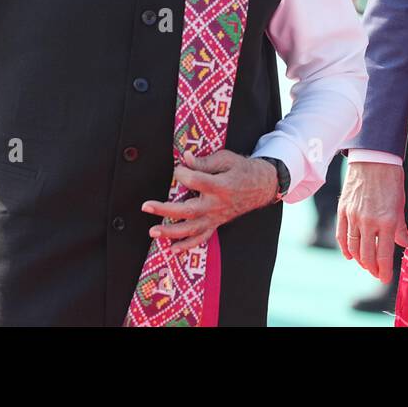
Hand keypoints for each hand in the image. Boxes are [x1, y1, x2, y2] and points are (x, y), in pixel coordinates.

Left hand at [140, 150, 277, 252]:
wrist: (261, 186)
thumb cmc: (242, 169)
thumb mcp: (226, 159)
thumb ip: (204, 162)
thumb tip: (185, 158)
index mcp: (220, 185)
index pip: (194, 180)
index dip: (181, 172)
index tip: (178, 167)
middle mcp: (216, 205)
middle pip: (187, 210)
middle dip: (164, 209)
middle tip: (146, 206)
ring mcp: (216, 217)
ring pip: (191, 229)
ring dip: (171, 232)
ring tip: (153, 231)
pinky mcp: (216, 224)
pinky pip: (202, 238)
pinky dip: (187, 245)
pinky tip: (173, 249)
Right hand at [338, 162, 407, 283]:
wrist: (373, 158)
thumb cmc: (391, 180)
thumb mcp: (401, 204)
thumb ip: (401, 228)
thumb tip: (407, 245)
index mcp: (387, 221)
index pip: (383, 255)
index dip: (384, 271)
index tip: (385, 279)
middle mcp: (369, 221)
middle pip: (367, 255)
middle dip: (372, 269)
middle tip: (377, 274)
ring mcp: (354, 216)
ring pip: (353, 247)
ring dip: (359, 260)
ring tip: (366, 264)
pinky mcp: (343, 210)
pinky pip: (341, 234)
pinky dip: (345, 247)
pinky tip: (349, 254)